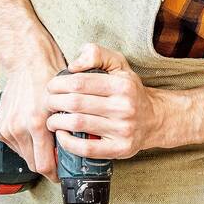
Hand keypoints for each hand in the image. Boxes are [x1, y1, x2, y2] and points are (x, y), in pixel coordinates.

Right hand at [0, 40, 66, 181]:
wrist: (28, 63)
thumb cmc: (50, 79)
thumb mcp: (67, 105)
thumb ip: (68, 129)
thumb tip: (73, 151)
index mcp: (36, 124)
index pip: (44, 165)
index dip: (55, 174)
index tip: (62, 174)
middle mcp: (18, 128)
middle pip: (33, 164)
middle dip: (47, 165)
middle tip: (59, 161)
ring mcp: (7, 129)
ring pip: (24, 156)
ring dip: (36, 154)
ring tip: (48, 144)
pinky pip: (14, 146)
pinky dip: (25, 145)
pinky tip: (35, 135)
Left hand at [45, 44, 166, 159]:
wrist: (154, 119)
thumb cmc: (129, 91)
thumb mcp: (118, 65)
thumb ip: (96, 54)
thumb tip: (73, 66)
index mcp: (122, 85)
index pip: (79, 82)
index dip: (58, 84)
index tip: (51, 87)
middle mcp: (125, 107)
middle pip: (75, 103)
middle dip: (53, 102)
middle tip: (48, 103)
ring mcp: (123, 130)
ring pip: (78, 124)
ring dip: (56, 122)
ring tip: (52, 119)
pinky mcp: (120, 149)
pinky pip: (86, 149)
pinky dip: (67, 142)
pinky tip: (62, 135)